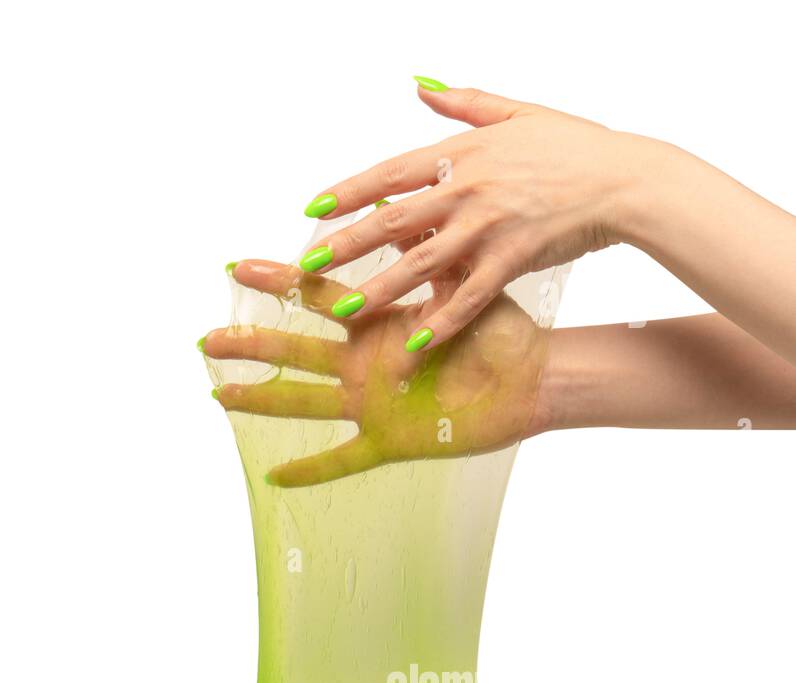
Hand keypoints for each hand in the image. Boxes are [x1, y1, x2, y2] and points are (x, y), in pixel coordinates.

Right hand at [201, 260, 548, 486]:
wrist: (534, 378)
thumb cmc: (501, 332)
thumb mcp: (458, 287)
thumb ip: (423, 256)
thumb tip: (398, 207)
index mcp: (375, 326)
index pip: (316, 298)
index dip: (277, 282)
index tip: (237, 266)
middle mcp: (362, 365)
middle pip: (294, 350)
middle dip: (250, 343)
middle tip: (207, 338)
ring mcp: (371, 404)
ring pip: (304, 402)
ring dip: (261, 399)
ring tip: (221, 396)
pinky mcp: (390, 440)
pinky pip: (343, 459)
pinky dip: (310, 469)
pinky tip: (273, 475)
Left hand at [296, 82, 664, 351]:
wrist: (627, 180)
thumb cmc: (575, 148)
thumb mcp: (518, 113)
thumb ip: (465, 103)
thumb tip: (420, 87)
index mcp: (463, 152)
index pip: (391, 172)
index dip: (349, 192)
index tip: (313, 211)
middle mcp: (469, 188)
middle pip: (394, 220)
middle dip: (346, 245)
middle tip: (307, 267)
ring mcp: (490, 225)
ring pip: (422, 262)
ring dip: (379, 289)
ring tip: (344, 310)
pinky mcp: (514, 258)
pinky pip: (469, 296)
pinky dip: (440, 320)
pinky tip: (412, 342)